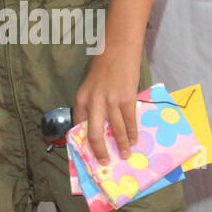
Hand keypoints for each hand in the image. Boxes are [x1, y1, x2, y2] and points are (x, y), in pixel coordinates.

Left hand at [72, 45, 142, 164]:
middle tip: (104, 162)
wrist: (118, 49)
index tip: (87, 154)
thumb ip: (91, 106)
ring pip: (115, 131)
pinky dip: (132, 134)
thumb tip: (97, 126)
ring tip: (124, 155)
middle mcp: (93, 103)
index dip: (83, 143)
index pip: (78, 127)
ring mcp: (110, 102)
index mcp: (80, 100)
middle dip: (99, 152)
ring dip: (120, 145)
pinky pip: (129, 122)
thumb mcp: (89, 87)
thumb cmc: (103, 67)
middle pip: (94, 135)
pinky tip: (133, 141)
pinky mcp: (126, 100)